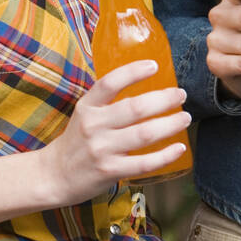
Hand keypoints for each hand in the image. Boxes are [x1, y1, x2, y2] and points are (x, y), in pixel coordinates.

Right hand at [41, 59, 190, 205]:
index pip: (109, 83)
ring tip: (185, 118)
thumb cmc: (78, 141)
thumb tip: (147, 87)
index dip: (132, 72)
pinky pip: (144, 163)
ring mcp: (101, 150)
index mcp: (87, 107)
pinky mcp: (110, 171)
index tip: (154, 65)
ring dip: (170, 124)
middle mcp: (93, 126)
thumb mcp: (85, 114)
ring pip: (144, 134)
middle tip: (181, 94)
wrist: (55, 175)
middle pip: (135, 108)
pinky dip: (165, 155)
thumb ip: (108, 102)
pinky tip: (179, 147)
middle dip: (164, 99)